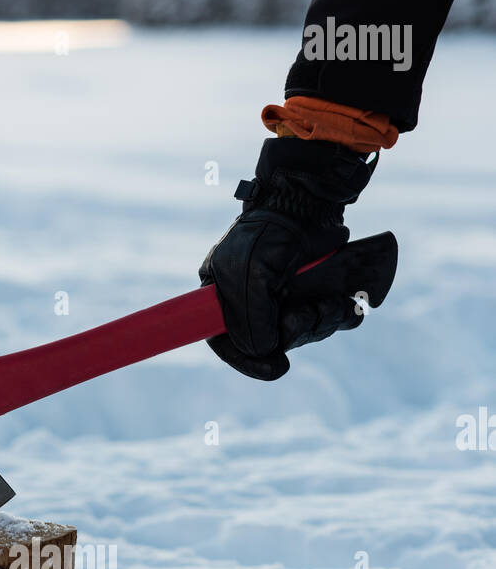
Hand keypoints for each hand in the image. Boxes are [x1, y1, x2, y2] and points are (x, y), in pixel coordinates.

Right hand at [200, 138, 378, 379]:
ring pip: (306, 333)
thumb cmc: (269, 233)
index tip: (276, 368)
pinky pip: (331, 320)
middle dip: (296, 333)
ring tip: (330, 301)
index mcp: (223, 297)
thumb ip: (251, 321)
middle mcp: (253, 301)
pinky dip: (341, 315)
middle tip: (307, 312)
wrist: (308, 199)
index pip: (228, 343)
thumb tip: (267, 351)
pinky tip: (344, 301)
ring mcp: (285, 298)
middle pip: (272, 343)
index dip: (249, 361)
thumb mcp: (251, 277)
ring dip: (321, 322)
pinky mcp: (316, 291)